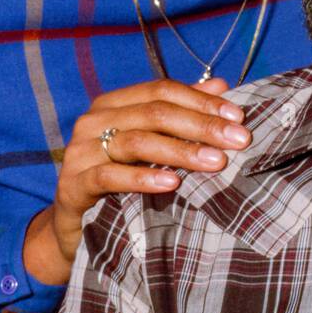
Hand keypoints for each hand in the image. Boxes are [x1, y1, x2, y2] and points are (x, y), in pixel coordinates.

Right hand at [23, 76, 249, 282]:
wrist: (74, 227)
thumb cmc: (119, 180)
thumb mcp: (150, 145)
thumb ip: (181, 113)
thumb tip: (221, 85)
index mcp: (114, 103)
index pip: (162, 91)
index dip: (201, 100)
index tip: (238, 117)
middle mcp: (94, 120)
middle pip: (154, 113)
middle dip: (201, 126)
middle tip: (238, 140)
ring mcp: (80, 151)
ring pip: (136, 142)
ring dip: (181, 151)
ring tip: (215, 162)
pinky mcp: (72, 184)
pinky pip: (109, 176)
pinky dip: (142, 178)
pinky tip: (171, 184)